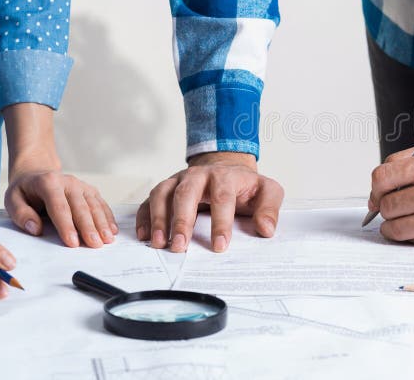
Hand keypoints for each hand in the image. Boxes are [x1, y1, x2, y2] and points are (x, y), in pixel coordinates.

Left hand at [2, 103, 115, 247]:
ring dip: (102, 223)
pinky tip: (112, 229)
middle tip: (95, 244)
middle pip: (81, 207)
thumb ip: (21, 214)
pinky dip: (108, 217)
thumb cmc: (25, 191)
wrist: (37, 173)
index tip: (73, 243)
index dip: (66, 226)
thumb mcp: (12, 200)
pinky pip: (101, 204)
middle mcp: (68, 182)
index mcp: (48, 183)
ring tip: (107, 240)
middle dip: (89, 227)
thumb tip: (35, 229)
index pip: (59, 207)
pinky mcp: (90, 190)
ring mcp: (82, 185)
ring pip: (94, 205)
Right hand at [136, 152, 283, 252]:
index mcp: (225, 176)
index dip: (220, 223)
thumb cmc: (245, 185)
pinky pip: (149, 200)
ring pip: (163, 194)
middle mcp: (199, 175)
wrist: (227, 167)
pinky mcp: (166, 188)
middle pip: (186, 194)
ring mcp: (179, 180)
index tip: (220, 245)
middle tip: (180, 246)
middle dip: (181, 221)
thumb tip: (266, 229)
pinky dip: (144, 216)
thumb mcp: (267, 192)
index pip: (222, 198)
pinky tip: (144, 234)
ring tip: (159, 243)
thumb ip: (269, 209)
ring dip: (159, 219)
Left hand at [368, 145, 413, 247]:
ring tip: (401, 218)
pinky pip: (411, 239)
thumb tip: (376, 190)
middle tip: (393, 206)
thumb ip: (406, 162)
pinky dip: (407, 235)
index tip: (379, 192)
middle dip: (384, 206)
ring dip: (391, 224)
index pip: (384, 176)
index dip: (376, 186)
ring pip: (395, 225)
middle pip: (387, 203)